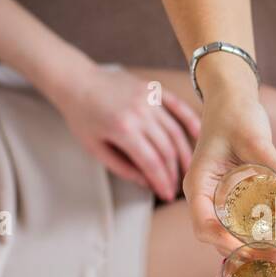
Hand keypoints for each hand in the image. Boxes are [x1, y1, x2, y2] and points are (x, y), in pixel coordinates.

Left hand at [55, 63, 200, 201]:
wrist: (76, 81)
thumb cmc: (82, 116)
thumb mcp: (95, 148)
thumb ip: (122, 167)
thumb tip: (148, 183)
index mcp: (123, 128)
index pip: (151, 162)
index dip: (161, 182)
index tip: (166, 195)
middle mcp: (140, 112)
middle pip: (167, 149)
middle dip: (173, 172)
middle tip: (175, 188)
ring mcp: (149, 98)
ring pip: (175, 131)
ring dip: (183, 154)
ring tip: (187, 170)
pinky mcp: (153, 89)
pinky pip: (178, 106)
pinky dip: (190, 121)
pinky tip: (199, 136)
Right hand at [185, 76, 275, 250]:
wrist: (231, 99)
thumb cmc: (235, 114)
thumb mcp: (257, 141)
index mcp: (198, 184)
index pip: (203, 225)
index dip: (225, 242)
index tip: (253, 250)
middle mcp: (204, 196)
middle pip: (217, 236)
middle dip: (245, 251)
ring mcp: (217, 198)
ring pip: (230, 233)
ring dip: (254, 245)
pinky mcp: (232, 197)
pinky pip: (242, 221)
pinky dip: (259, 231)